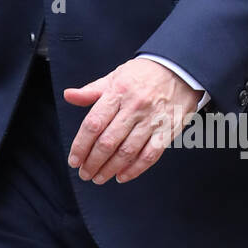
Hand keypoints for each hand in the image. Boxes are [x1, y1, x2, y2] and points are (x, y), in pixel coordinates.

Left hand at [63, 58, 197, 185]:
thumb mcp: (114, 77)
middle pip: (108, 141)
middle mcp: (134, 107)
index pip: (93, 123)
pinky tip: (122, 176)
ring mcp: (152, 120)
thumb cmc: (142, 75)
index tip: (74, 160)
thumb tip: (68, 95)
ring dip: (110, 169)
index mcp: (117, 93)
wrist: (179, 70)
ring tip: (99, 178)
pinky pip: (150, 155)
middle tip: (84, 173)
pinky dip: (135, 169)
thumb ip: (91, 91)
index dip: (81, 145)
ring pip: (127, 152)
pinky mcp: (168, 130)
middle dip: (93, 162)